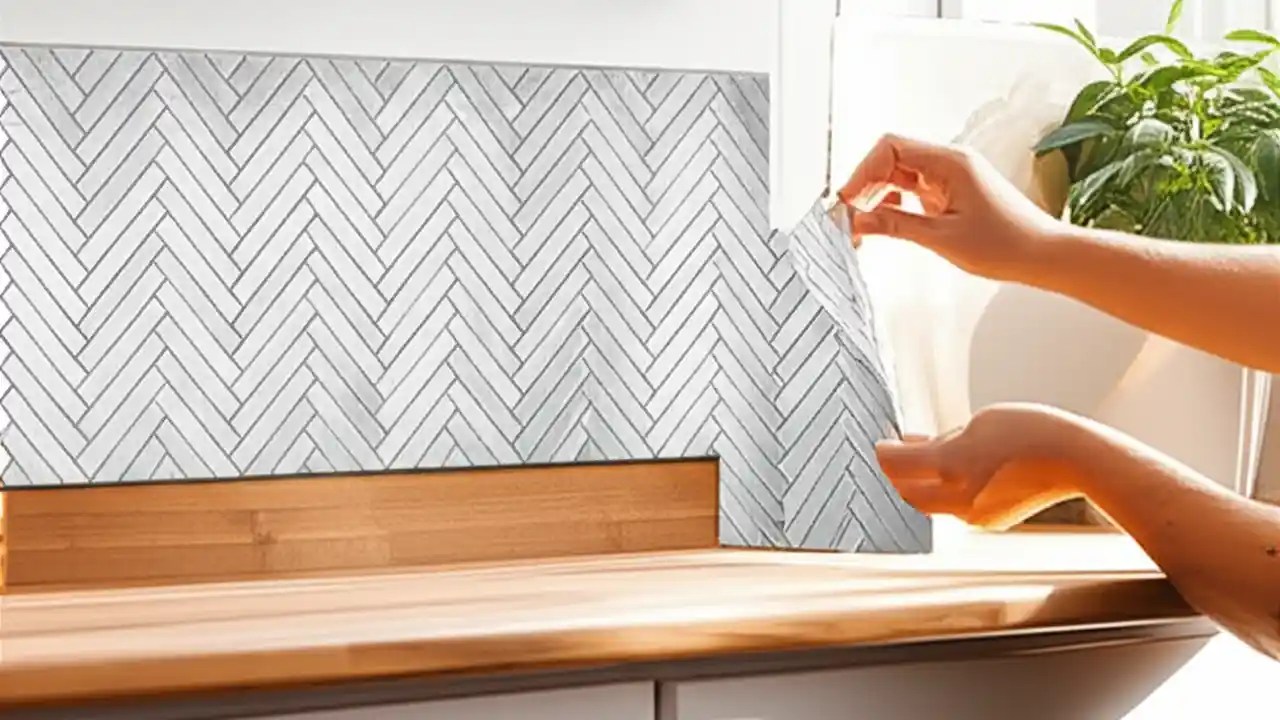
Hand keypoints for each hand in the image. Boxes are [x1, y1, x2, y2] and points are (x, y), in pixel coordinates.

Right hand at [838, 134, 1063, 280]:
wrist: (1042, 255)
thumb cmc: (1005, 244)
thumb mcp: (941, 237)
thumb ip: (894, 225)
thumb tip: (856, 220)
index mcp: (950, 161)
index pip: (890, 147)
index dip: (862, 172)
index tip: (847, 202)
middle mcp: (950, 161)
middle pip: (891, 158)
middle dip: (865, 185)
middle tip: (849, 218)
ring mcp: (950, 176)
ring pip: (899, 173)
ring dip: (877, 195)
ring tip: (864, 226)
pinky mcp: (951, 191)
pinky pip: (912, 188)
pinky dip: (894, 203)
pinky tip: (887, 223)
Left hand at [875, 403, 1088, 529]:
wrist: (1075, 459)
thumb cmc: (1030, 432)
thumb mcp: (977, 423)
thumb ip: (940, 438)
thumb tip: (913, 444)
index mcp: (950, 464)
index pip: (895, 464)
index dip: (883, 452)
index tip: (882, 443)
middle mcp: (957, 494)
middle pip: (905, 492)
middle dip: (897, 474)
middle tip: (899, 454)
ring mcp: (973, 513)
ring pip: (929, 504)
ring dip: (922, 484)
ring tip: (933, 459)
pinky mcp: (988, 521)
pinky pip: (954, 509)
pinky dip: (947, 493)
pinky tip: (961, 473)